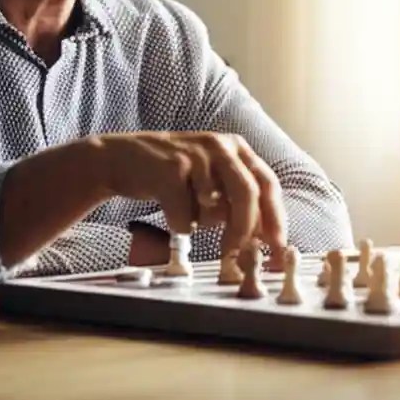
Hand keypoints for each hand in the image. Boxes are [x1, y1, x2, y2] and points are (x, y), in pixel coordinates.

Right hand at [82, 131, 287, 257]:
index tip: (278, 245)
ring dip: (206, 224)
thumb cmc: (173, 177)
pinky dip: (180, 223)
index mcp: (237, 149)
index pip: (267, 184)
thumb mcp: (211, 183)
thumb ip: (236, 203)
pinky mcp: (170, 168)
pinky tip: (171, 211)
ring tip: (194, 222)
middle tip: (237, 253)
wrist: (121, 159)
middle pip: (247, 193)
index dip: (275, 217)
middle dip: (245, 229)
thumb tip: (262, 238)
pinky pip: (185, 213)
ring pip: (215, 205)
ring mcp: (195, 154)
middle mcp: (220, 146)